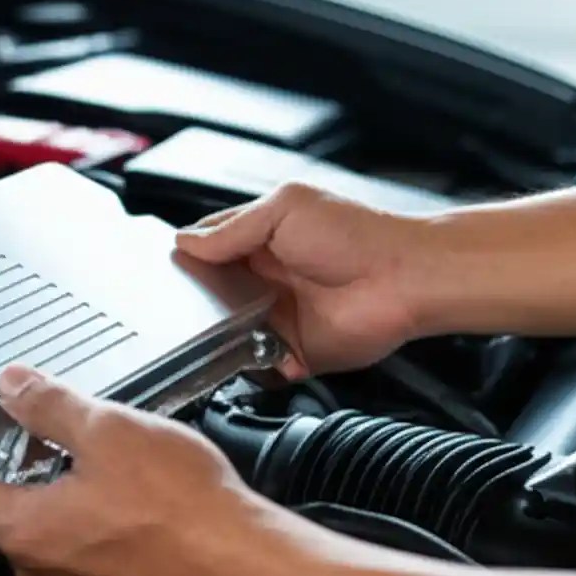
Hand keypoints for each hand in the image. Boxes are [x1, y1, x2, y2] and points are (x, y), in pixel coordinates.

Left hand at [0, 365, 278, 575]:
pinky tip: (118, 489)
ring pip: (42, 530)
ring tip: (81, 450)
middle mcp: (43, 572)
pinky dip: (82, 515)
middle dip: (0, 465)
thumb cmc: (187, 511)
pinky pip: (79, 548)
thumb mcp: (110, 431)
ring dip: (48, 489)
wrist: (251, 567)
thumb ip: (51, 405)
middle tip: (13, 424)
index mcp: (27, 533)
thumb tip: (14, 385)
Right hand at [176, 182, 430, 375]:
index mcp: (259, 238)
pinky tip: (260, 349)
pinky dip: (252, 364)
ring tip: (229, 328)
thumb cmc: (358, 235)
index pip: (207, 248)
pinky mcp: (292, 351)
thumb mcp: (286, 209)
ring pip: (226, 334)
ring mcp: (276, 316)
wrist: (404, 279)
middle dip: (197, 303)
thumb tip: (185, 242)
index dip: (187, 258)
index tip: (170, 270)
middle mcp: (264, 278)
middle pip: (209, 296)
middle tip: (195, 304)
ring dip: (222, 336)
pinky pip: (257, 366)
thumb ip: (233, 228)